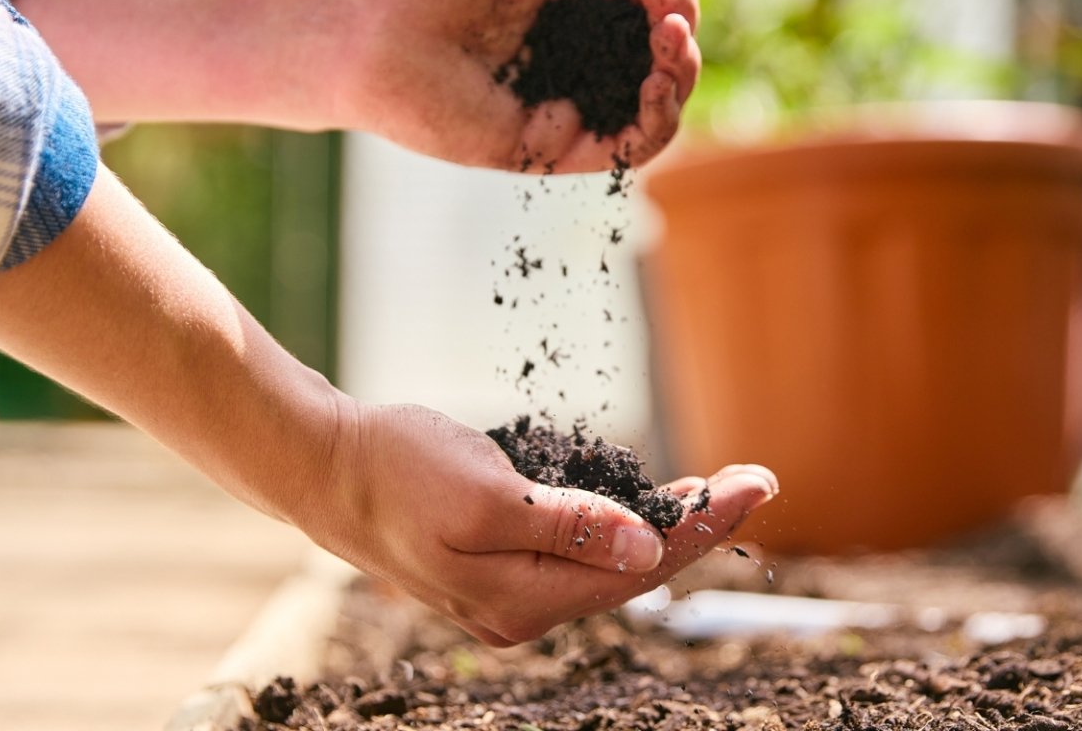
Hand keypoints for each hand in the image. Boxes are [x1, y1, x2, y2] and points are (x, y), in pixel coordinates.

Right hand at [296, 401, 774, 646]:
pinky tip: (641, 505)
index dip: (701, 527)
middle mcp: (519, 612)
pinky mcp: (494, 569)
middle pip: (630, 575)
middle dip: (694, 528)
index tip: (756, 484)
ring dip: (661, 529)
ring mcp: (505, 595)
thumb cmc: (397, 472)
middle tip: (753, 480)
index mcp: (521, 600)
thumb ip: (568, 527)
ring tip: (712, 492)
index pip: (638, 570)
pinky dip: (616, 529)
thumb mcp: (485, 495)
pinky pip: (574, 556)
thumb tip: (648, 554)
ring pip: (605, 567)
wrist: (325, 470)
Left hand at [335, 0, 701, 172]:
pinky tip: (656, 76)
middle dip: (678, 15)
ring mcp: (561, 102)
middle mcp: (568, 55)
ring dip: (680, 67)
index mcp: (563, 1)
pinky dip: (656, 118)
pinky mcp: (547, 147)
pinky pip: (623, 147)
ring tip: (669, 31)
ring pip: (654, 102)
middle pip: (659, 48)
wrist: (364, 27)